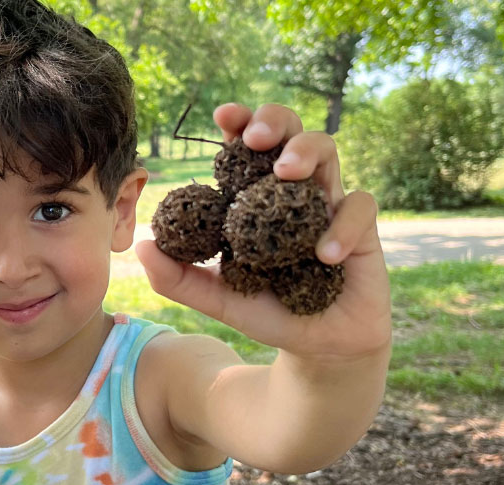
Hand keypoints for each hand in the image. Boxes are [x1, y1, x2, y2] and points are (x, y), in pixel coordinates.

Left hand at [135, 103, 391, 361]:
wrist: (317, 348)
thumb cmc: (268, 313)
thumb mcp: (218, 299)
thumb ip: (179, 278)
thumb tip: (142, 247)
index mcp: (255, 197)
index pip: (247, 147)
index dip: (239, 123)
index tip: (223, 117)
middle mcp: (292, 191)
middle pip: (290, 131)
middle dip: (274, 122)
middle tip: (255, 138)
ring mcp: (328, 204)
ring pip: (328, 152)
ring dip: (307, 152)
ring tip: (287, 174)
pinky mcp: (362, 228)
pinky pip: (359, 207)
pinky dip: (342, 225)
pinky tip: (325, 254)